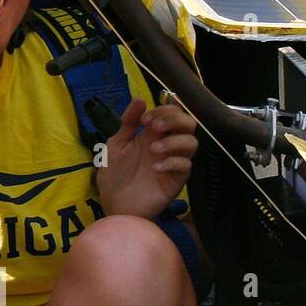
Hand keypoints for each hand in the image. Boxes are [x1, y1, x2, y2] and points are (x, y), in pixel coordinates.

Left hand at [97, 96, 197, 219]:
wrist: (113, 206)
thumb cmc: (114, 177)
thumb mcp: (115, 146)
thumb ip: (127, 123)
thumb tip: (140, 99)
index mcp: (153, 135)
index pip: (172, 113)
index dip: (163, 110)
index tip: (145, 119)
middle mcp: (167, 146)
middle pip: (188, 123)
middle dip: (173, 120)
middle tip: (154, 128)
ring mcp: (173, 163)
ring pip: (192, 143)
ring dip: (174, 141)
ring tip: (153, 150)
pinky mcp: (176, 181)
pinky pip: (186, 166)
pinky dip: (172, 162)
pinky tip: (155, 168)